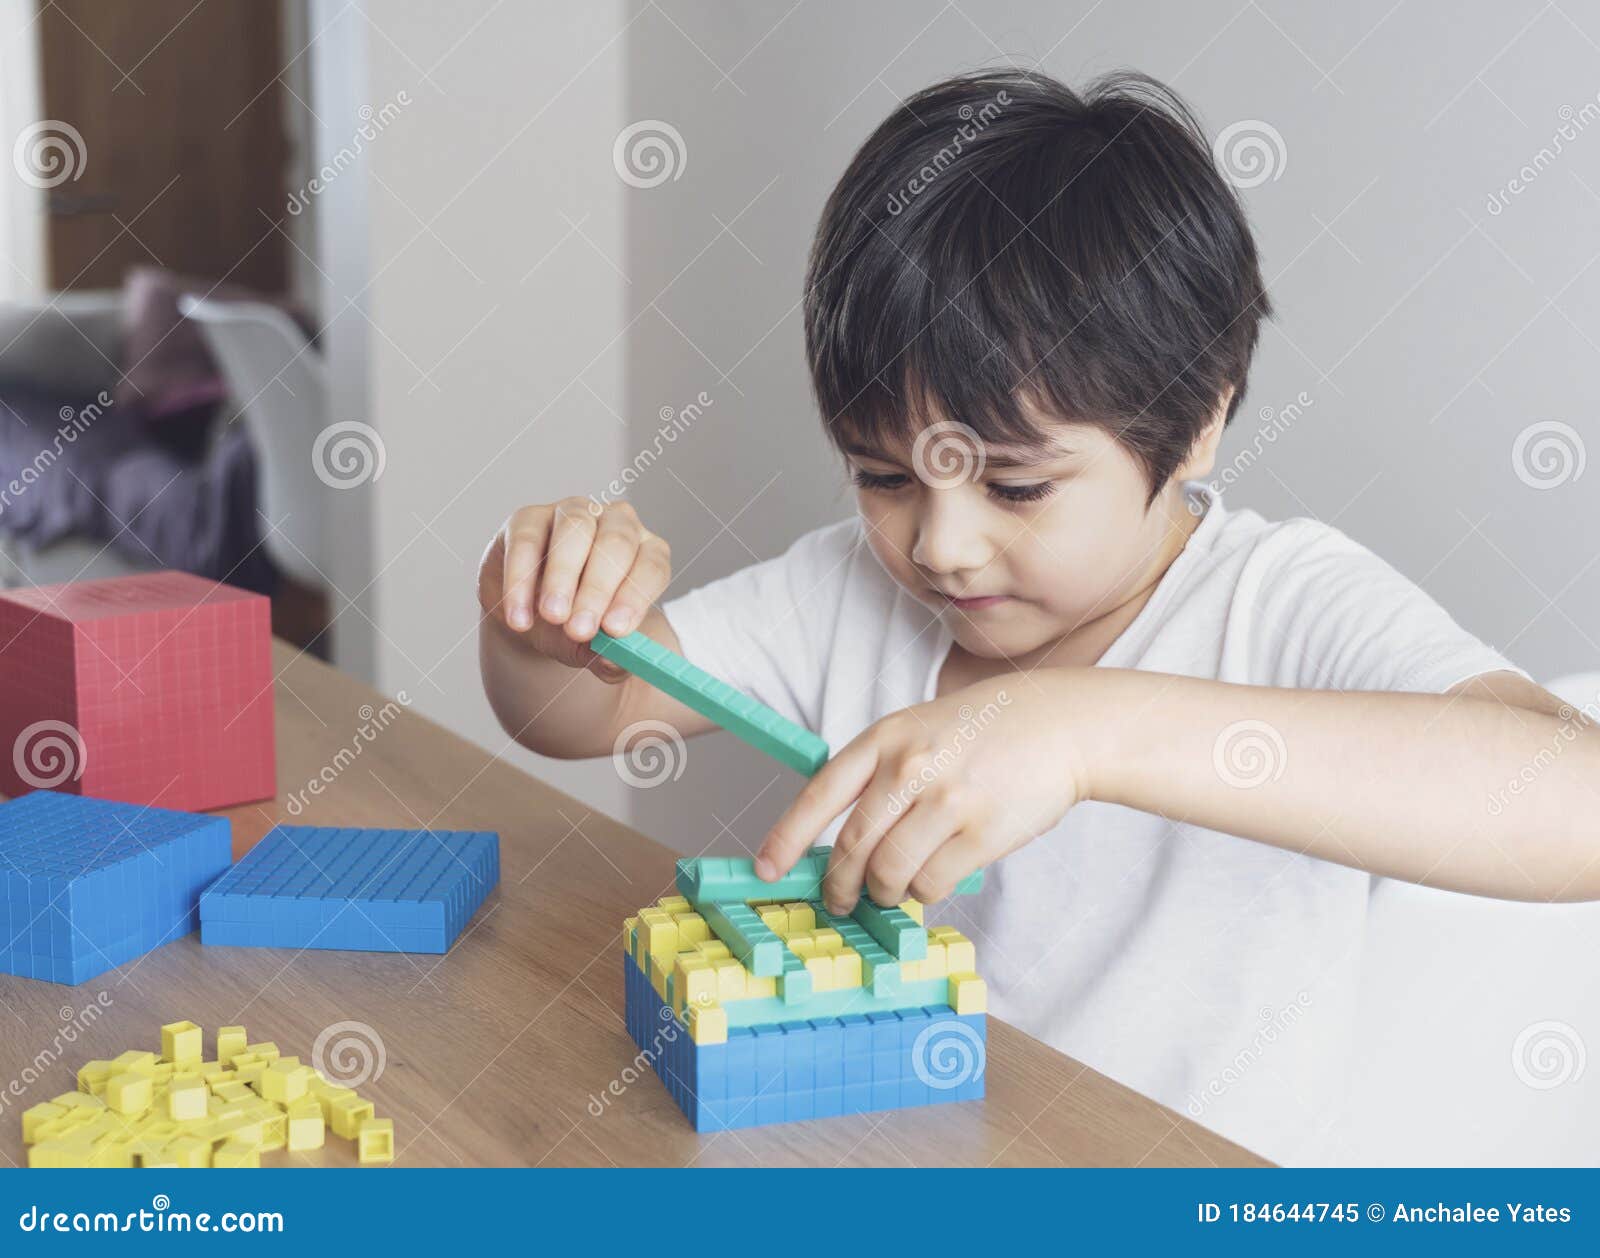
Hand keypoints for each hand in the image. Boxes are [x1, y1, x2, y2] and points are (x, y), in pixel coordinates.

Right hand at [477, 498, 670, 681]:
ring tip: (552, 616)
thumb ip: (610, 655)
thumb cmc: (576, 625)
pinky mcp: (527, 519)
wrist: (531, 619)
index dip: (636, 597)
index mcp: (645, 551)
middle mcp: (615, 523)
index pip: (652, 566)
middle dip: (598, 589)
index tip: (616, 630)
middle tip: (580, 628)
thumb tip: (612, 659)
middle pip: (616, 543)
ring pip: (574, 530)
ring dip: (562, 577)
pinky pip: (526, 540)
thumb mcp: (595, 648)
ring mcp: (572, 513)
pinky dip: (521, 580)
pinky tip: (519, 617)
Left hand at [754, 672, 1093, 914]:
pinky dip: (924, 893)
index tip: (767, 870)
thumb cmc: (983, 732)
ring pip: (888, 874)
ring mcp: (947, 801)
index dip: (786, 838)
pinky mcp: (981, 833)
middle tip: (839, 900)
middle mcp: (911, 767)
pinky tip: (932, 877)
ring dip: (884, 892)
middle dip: (838, 885)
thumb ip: (879, 776)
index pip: (820, 795)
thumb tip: (842, 847)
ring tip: (893, 887)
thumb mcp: (918, 730)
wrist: (1059, 725)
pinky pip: (931, 885)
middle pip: (851, 848)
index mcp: (885, 738)